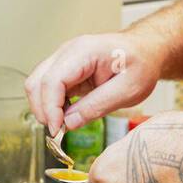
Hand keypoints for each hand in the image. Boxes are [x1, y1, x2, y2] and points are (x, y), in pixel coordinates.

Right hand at [24, 31, 163, 131]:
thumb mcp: (128, 90)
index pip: (53, 80)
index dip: (50, 108)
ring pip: (38, 85)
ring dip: (46, 107)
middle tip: (59, 132)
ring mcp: (64, 59)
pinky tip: (69, 114)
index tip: (57, 130)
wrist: (146, 51)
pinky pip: (48, 87)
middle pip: (37, 82)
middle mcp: (68, 52)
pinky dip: (52, 104)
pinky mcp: (65, 69)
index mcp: (84, 51)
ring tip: (66, 123)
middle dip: (43, 110)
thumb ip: (97, 106)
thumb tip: (68, 124)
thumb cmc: (141, 64)